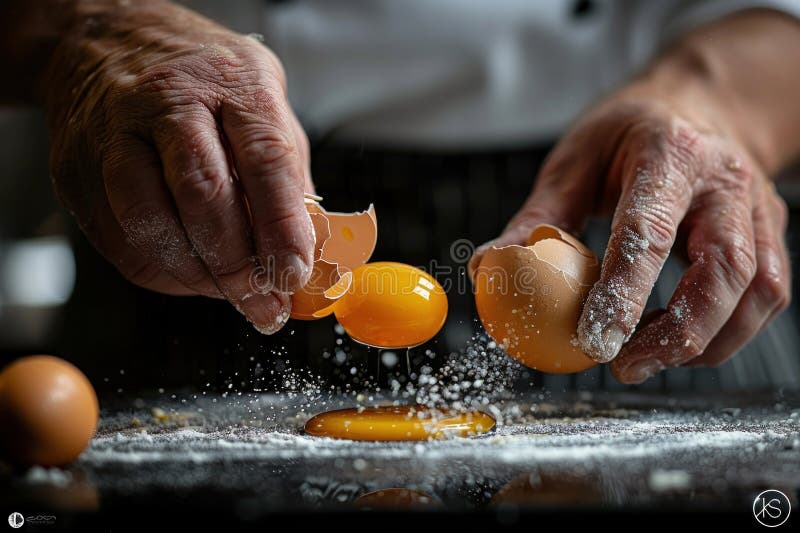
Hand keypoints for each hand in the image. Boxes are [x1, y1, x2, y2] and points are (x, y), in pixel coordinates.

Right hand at [44, 1, 314, 332]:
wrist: (111, 44)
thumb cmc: (206, 87)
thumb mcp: (265, 109)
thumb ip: (288, 178)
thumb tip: (306, 254)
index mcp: (233, 83)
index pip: (265, 160)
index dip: (281, 227)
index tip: (294, 275)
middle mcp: (168, 101)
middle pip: (202, 193)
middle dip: (237, 263)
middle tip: (262, 301)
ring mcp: (113, 133)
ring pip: (149, 220)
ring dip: (195, 274)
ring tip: (228, 293)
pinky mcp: (76, 168)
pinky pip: (117, 239)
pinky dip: (160, 271)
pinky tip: (190, 275)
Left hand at [470, 83, 790, 382]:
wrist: (697, 108)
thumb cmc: (627, 136)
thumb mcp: (574, 163)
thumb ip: (537, 218)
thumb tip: (489, 269)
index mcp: (670, 153)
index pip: (648, 231)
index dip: (623, 293)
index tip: (593, 341)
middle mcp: (727, 180)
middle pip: (726, 269)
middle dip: (679, 333)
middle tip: (624, 366)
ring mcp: (757, 207)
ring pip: (759, 290)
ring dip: (706, 341)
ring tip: (647, 358)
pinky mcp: (771, 233)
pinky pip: (767, 295)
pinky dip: (726, 332)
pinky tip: (679, 340)